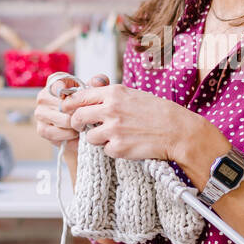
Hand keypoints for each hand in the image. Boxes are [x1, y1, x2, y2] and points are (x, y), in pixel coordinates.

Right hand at [34, 73, 110, 148]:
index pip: (59, 84)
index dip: (71, 93)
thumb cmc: (85, 106)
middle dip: (79, 113)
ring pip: (63, 121)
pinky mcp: (41, 129)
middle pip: (64, 106)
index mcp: (54, 83)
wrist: (78, 128)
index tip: (80, 100)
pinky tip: (75, 134)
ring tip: (82, 126)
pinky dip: (69, 136)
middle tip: (88, 117)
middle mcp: (43, 96)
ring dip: (76, 126)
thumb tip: (98, 81)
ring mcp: (40, 113)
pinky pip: (57, 134)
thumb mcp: (94, 91)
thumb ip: (98, 83)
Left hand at [60, 83, 201, 161]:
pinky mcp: (118, 147)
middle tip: (80, 126)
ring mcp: (113, 129)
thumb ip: (110, 96)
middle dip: (75, 123)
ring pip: (89, 137)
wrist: (177, 130)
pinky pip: (105, 150)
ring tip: (114, 136)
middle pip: (77, 117)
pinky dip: (113, 149)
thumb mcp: (132, 95)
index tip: (66, 109)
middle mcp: (110, 109)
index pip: (79, 97)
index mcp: (113, 93)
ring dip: (97, 139)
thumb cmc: (158, 112)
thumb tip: (88, 98)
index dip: (69, 104)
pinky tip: (127, 144)